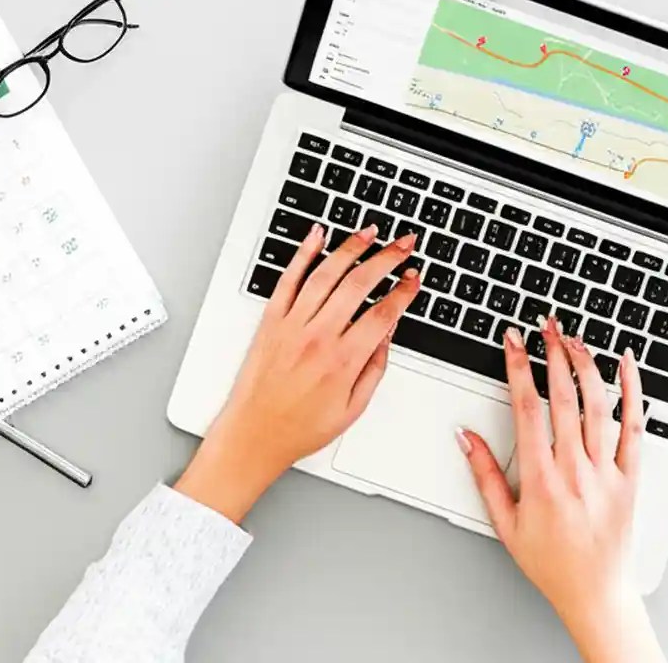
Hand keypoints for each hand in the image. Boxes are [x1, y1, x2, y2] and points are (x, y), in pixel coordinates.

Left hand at [175, 223, 419, 522]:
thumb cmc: (300, 428)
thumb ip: (375, 368)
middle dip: (387, 258)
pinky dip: (303, 253)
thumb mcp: (352, 409)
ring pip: (325, 274)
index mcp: (342, 361)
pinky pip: (288, 279)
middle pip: (359, 284)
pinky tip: (317, 235)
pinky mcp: (270, 321)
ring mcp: (291, 325)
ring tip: (370, 232)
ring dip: (351, 248)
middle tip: (404, 243)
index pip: (383, 313)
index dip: (404, 291)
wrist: (253, 435)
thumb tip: (388, 333)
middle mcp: (317, 337)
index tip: (414, 277)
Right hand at [460, 317, 663, 662]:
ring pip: (598, 406)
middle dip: (554, 354)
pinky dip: (633, 392)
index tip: (514, 342)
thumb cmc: (550, 563)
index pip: (527, 410)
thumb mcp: (504, 522)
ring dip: (586, 366)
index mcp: (541, 481)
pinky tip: (627, 366)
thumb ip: (483, 475)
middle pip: (564, 398)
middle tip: (546, 326)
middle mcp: (576, 472)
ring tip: (575, 338)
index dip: (518, 369)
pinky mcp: (632, 477)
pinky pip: (636, 427)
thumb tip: (466, 436)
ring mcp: (608, 473)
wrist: (596, 593)